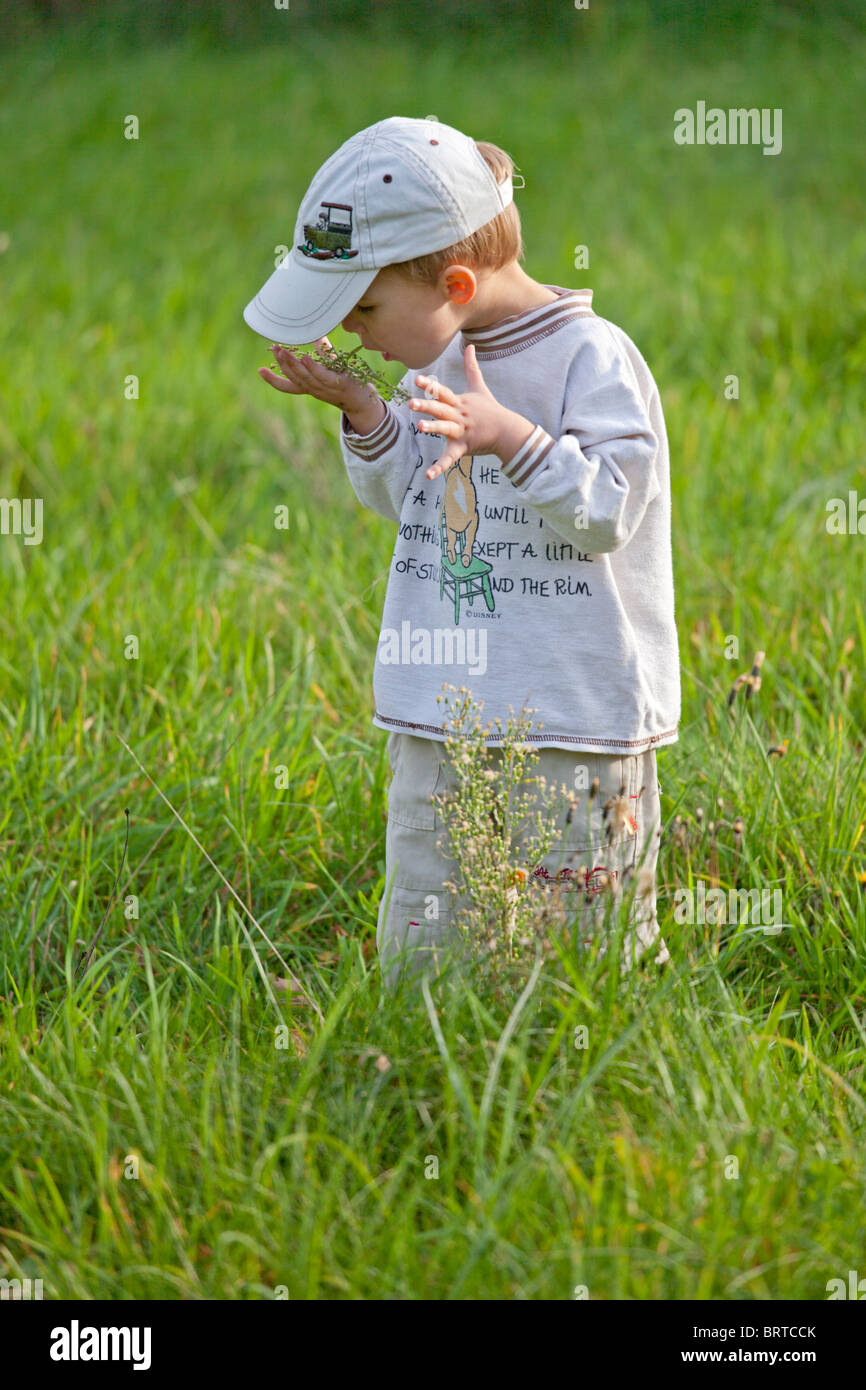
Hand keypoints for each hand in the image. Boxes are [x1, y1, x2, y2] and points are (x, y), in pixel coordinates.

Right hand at [258, 336, 381, 419]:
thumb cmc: (346, 382)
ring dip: (292, 364)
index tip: (259, 370)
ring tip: (283, 351)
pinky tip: (304, 357)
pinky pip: (322, 376)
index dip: (273, 380)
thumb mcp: (331, 367)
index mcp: (309, 388)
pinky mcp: (338, 385)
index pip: (287, 386)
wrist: (365, 401)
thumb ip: (322, 353)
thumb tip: (315, 332)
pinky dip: (312, 368)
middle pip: (294, 378)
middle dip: (282, 364)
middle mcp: (314, 390)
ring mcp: (325, 389)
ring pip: (304, 377)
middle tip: (273, 349)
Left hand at [409, 343, 530, 479]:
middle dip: (427, 405)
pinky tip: (428, 475)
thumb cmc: (490, 409)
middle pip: (442, 409)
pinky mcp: (463, 447)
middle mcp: (459, 415)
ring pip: (446, 429)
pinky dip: (439, 467)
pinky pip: (450, 458)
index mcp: (459, 402)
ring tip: (420, 427)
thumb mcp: (480, 387)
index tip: (417, 379)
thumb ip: (471, 367)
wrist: (506, 430)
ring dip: (434, 428)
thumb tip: (471, 345)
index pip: (443, 392)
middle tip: (411, 403)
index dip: (430, 386)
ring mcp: (461, 431)